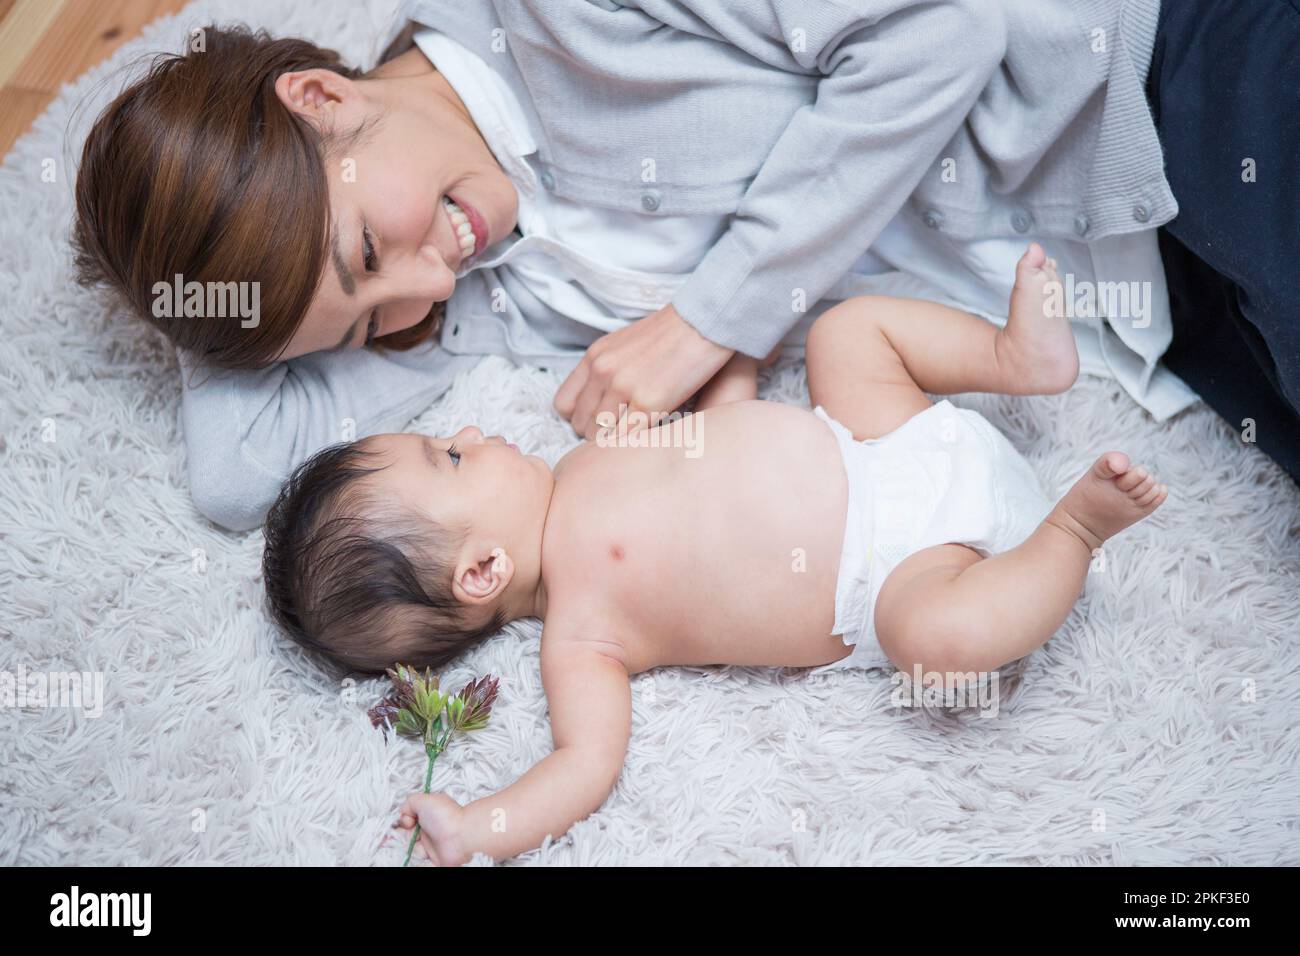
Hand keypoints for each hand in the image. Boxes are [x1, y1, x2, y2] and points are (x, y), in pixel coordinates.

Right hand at [395, 792, 468, 866]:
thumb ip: (409, 803)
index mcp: (428, 816)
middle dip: (403, 836)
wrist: (463, 837)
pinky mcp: (436, 861)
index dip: (403, 822)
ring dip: (411, 849)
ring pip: (413, 850)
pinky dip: (418, 863)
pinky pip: (422, 864)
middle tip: (408, 836)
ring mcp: (433, 847)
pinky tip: (419, 857)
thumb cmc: (446, 817)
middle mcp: (430, 831)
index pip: (409, 820)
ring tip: (419, 846)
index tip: (405, 823)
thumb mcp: (424, 800)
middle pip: (408, 836)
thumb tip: (403, 813)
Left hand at [554, 303, 732, 439]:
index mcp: (594, 357)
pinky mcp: (648, 402)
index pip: (564, 405)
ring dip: (617, 441)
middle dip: (598, 434)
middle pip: (581, 424)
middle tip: (623, 432)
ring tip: (636, 435)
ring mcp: (624, 388)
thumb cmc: (671, 335)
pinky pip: (628, 438)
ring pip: (601, 436)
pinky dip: (635, 443)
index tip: (598, 420)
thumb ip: (606, 369)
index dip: (580, 418)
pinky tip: (649, 435)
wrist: (703, 323)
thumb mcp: (624, 344)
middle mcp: (603, 372)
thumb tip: (601, 402)